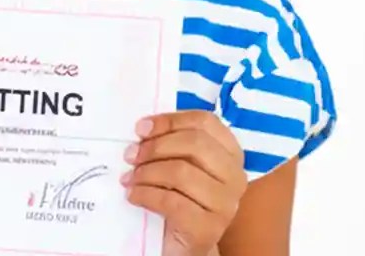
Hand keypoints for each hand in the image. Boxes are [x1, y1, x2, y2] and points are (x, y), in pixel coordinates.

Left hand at [123, 111, 246, 255]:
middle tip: (130, 155)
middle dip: (155, 146)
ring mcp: (226, 204)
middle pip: (195, 144)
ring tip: (129, 178)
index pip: (206, 122)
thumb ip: (169, 144)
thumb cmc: (177, 197)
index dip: (170, 120)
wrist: (183, 243)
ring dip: (146, 172)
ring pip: (182, 172)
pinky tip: (133, 196)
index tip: (141, 128)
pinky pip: (172, 202)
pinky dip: (145, 195)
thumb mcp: (175, 164)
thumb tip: (142, 129)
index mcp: (229, 153)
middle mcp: (234, 176)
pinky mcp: (209, 228)